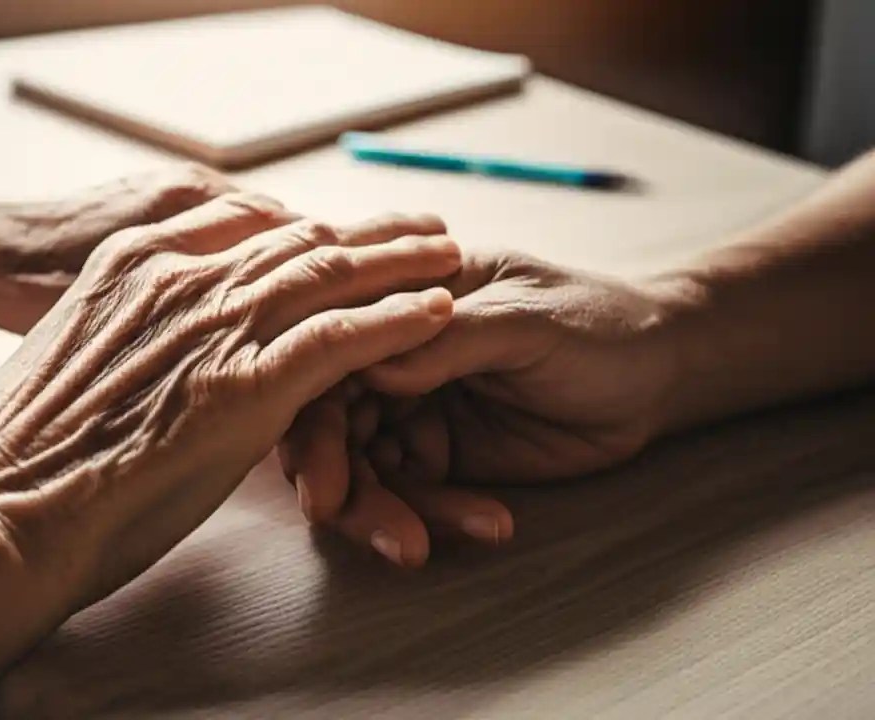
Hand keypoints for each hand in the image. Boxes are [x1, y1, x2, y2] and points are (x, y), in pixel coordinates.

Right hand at [0, 195, 459, 638]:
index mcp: (130, 267)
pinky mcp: (239, 385)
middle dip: (363, 232)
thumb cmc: (18, 456)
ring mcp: (210, 327)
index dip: (302, 228)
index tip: (339, 228)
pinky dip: (393, 319)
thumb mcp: (67, 363)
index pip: (242, 226)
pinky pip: (339, 337)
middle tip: (417, 224)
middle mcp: (176, 278)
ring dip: (397, 260)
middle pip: (295, 239)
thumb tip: (154, 355)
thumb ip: (125, 339)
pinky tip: (437, 311)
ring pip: (327, 272)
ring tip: (447, 250)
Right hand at [281, 249, 681, 565]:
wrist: (658, 374)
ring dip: (384, 512)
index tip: (318, 478)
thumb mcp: (525, 319)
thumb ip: (449, 339)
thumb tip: (369, 365)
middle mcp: (389, 353)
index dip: (314, 418)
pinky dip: (437, 518)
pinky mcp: (437, 455)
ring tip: (418, 547)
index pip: (328, 354)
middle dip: (339, 481)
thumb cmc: (595, 322)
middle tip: (357, 523)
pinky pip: (413, 496)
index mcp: (396, 298)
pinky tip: (490, 525)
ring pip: (365, 469)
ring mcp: (410, 407)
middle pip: (333, 423)